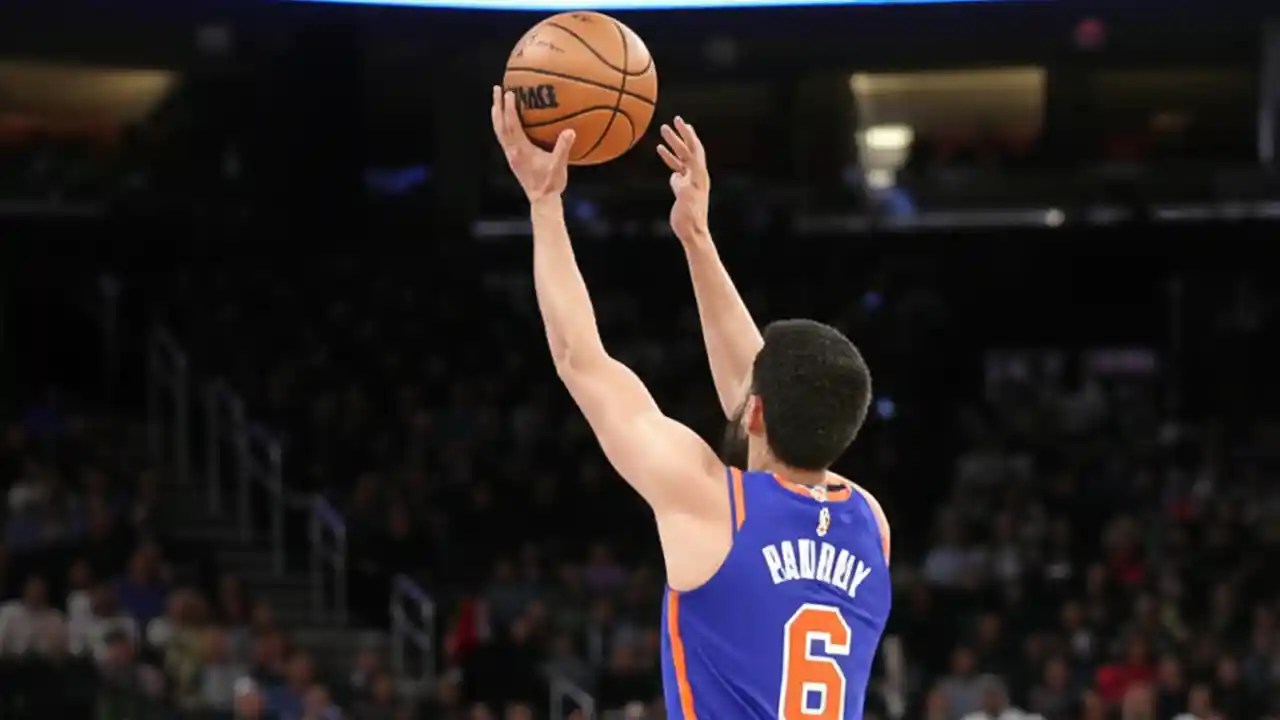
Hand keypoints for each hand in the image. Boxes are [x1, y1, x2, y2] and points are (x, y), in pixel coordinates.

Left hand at [491, 85, 574, 203]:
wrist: (541, 200)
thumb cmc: (551, 184)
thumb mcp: (559, 166)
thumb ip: (563, 148)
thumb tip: (570, 131)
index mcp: (521, 150)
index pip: (512, 125)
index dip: (509, 108)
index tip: (509, 92)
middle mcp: (512, 151)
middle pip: (500, 125)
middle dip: (498, 106)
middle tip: (497, 88)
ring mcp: (511, 155)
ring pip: (499, 131)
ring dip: (497, 114)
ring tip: (497, 100)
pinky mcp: (513, 159)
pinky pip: (504, 137)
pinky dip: (502, 125)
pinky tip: (507, 120)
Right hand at [657, 117, 709, 242]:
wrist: (693, 232)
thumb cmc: (689, 218)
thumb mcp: (684, 199)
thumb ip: (680, 185)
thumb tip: (675, 176)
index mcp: (699, 175)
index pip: (694, 149)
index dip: (687, 135)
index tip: (680, 122)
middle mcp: (697, 175)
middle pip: (689, 149)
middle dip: (680, 135)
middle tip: (672, 122)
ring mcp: (691, 180)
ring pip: (682, 157)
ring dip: (674, 145)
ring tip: (664, 132)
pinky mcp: (684, 186)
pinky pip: (677, 167)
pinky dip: (670, 158)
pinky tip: (662, 151)